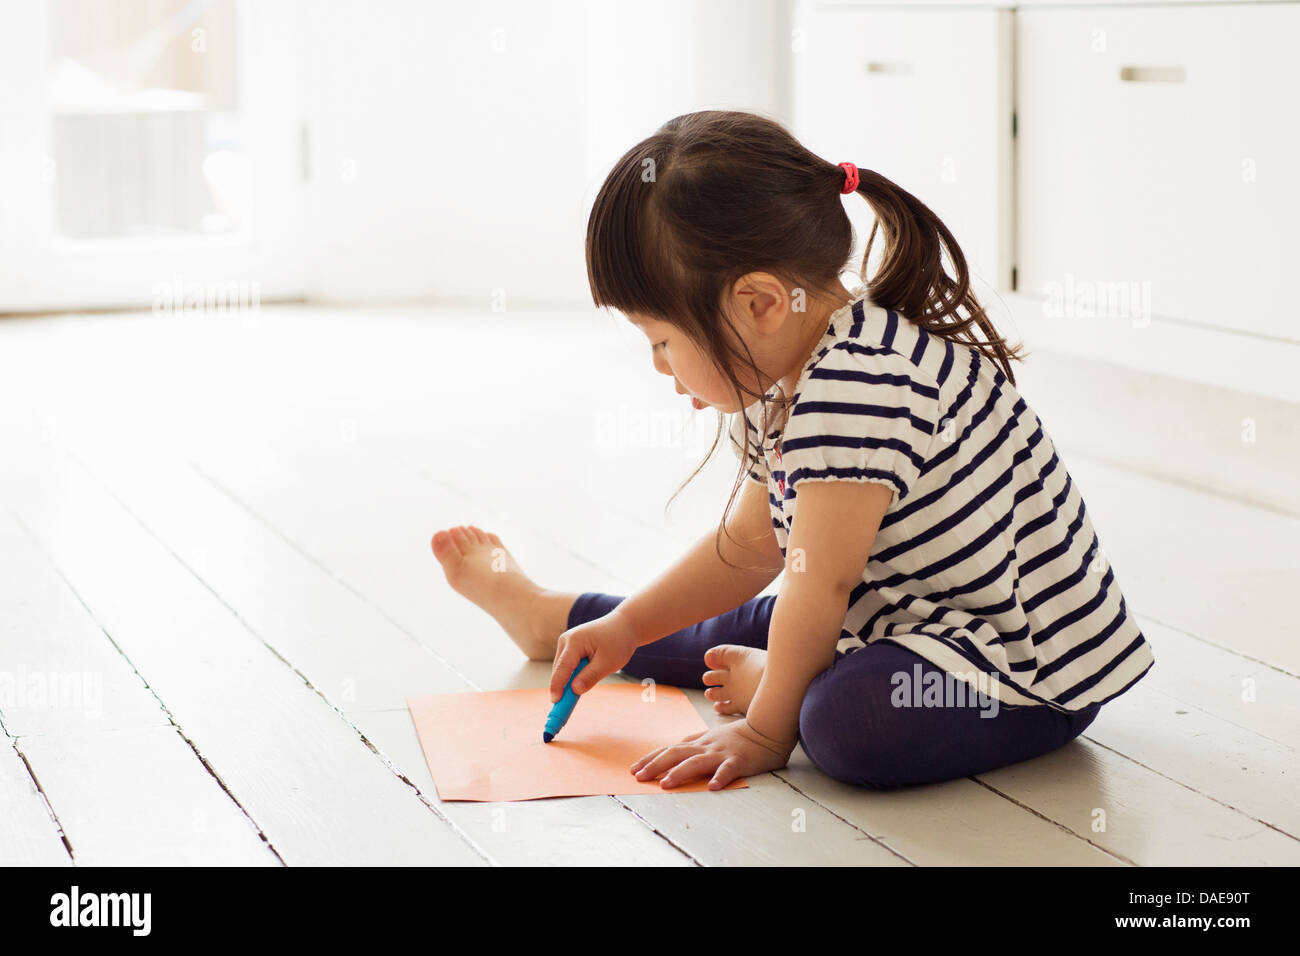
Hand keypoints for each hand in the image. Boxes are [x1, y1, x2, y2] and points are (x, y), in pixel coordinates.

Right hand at [548, 609, 641, 701]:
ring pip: (563, 669)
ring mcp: (566, 643)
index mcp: (575, 641)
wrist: (624, 625)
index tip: (555, 701)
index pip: (562, 667)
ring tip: (584, 687)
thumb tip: (574, 690)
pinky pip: (568, 666)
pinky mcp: (570, 647)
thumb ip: (590, 677)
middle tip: (565, 709)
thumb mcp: (608, 663)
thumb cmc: (618, 642)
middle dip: (563, 688)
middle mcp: (566, 640)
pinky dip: (573, 676)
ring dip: (570, 681)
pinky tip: (585, 678)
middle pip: (560, 670)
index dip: (557, 686)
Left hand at [629, 718, 795, 790]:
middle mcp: (706, 747)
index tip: (634, 768)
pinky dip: (720, 778)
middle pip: (676, 754)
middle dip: (655, 765)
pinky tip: (711, 787)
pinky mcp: (739, 761)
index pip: (670, 749)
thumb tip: (676, 745)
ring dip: (680, 772)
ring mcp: (722, 753)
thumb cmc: (741, 734)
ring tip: (665, 784)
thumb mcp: (713, 734)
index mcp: (700, 742)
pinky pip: (728, 770)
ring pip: (697, 762)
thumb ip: (695, 740)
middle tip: (638, 777)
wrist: (767, 727)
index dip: (651, 758)